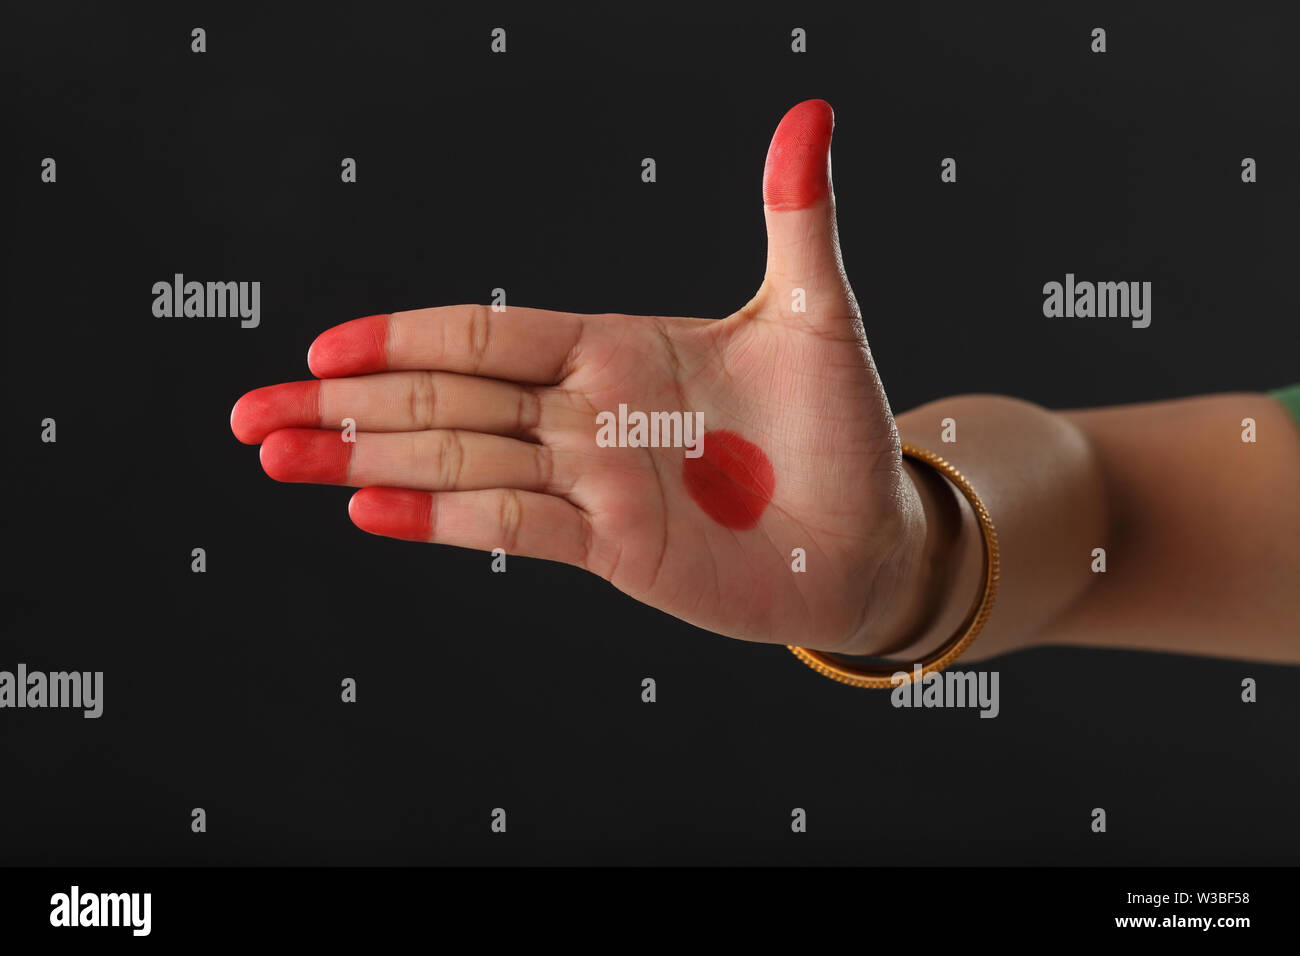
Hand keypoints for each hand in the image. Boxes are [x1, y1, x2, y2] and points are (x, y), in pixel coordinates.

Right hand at [231, 100, 933, 654]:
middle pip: (449, 401)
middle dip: (352, 405)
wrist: (871, 536)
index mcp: (618, 349)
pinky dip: (445, 522)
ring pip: (463, 463)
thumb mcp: (818, 315)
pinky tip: (372, 513)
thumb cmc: (841, 428)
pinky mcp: (614, 547)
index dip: (410, 337)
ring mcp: (594, 482)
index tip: (325, 347)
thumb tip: (810, 114)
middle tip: (253, 411)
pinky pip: (517, 529)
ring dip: (368, 461)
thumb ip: (795, 220)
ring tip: (280, 456)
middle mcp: (589, 414)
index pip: (493, 334)